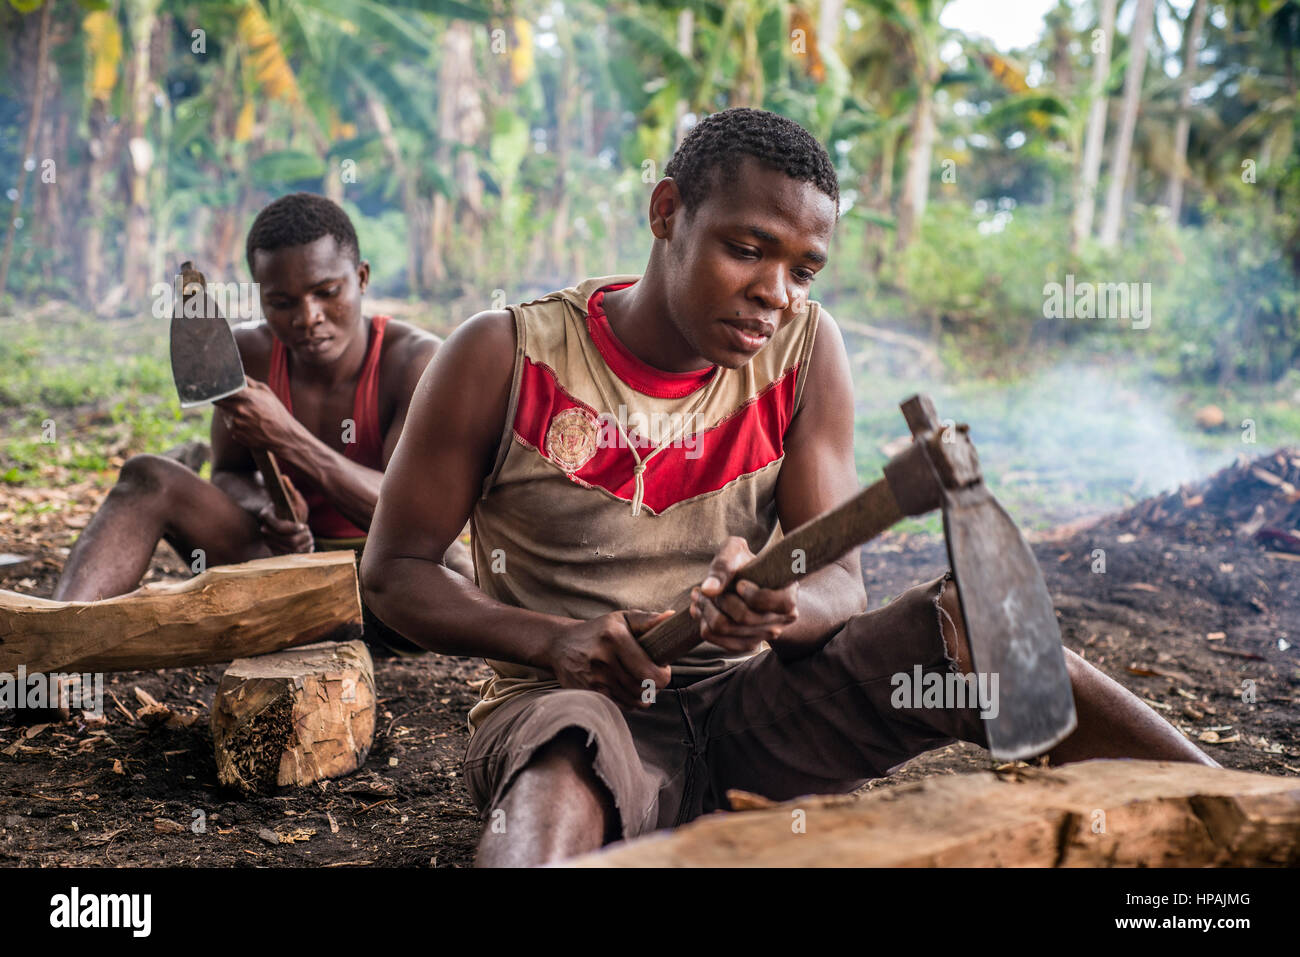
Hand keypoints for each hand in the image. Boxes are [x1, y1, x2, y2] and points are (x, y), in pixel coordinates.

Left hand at [214, 376, 299, 452]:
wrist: (283, 435)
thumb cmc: (276, 412)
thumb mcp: (267, 393)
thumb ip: (250, 383)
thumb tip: (237, 375)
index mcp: (247, 397)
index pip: (223, 389)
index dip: (218, 387)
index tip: (217, 387)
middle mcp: (239, 410)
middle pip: (218, 402)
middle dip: (222, 399)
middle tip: (232, 400)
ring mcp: (236, 423)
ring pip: (225, 415)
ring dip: (231, 414)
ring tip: (247, 416)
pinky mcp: (236, 434)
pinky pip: (231, 427)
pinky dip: (236, 425)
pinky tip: (249, 426)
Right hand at [257, 474, 312, 553]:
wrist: (286, 522)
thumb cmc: (291, 508)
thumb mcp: (292, 499)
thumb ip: (289, 489)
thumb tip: (284, 477)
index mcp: (266, 516)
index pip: (279, 526)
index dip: (293, 528)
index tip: (304, 526)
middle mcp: (264, 530)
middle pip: (288, 541)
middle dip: (302, 537)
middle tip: (309, 533)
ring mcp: (267, 542)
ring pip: (291, 551)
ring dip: (304, 544)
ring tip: (308, 538)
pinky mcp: (273, 552)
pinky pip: (289, 557)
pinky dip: (300, 552)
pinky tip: (305, 545)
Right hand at [547, 610, 673, 708]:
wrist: (560, 644)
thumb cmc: (599, 630)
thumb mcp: (622, 618)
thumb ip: (648, 619)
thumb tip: (671, 617)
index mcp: (614, 637)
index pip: (651, 672)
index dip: (663, 675)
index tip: (662, 668)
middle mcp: (603, 659)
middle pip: (643, 688)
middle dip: (655, 686)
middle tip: (654, 677)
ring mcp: (593, 679)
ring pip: (633, 700)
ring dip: (643, 695)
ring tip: (642, 683)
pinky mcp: (588, 692)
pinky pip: (620, 706)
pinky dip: (629, 702)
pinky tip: (628, 690)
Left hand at [690, 535, 797, 652]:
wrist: (752, 582)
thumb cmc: (746, 564)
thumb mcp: (736, 552)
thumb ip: (724, 565)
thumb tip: (708, 589)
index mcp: (787, 597)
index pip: (767, 603)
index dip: (749, 594)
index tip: (739, 583)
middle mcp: (780, 621)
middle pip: (742, 617)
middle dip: (718, 599)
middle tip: (707, 587)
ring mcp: (763, 636)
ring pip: (723, 629)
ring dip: (705, 609)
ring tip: (700, 594)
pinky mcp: (746, 645)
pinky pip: (715, 639)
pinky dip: (702, 622)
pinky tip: (701, 608)